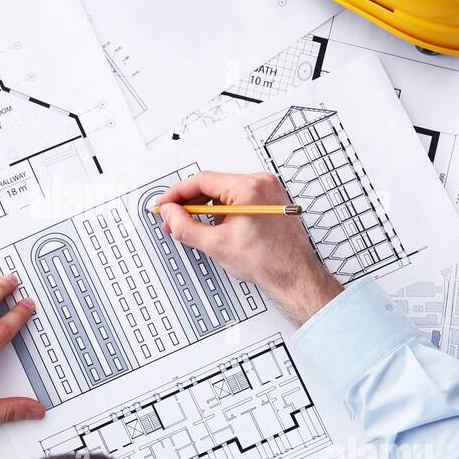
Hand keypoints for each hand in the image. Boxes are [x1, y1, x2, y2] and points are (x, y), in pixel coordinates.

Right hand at [153, 171, 341, 325]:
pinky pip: (237, 199)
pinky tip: (213, 227)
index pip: (202, 180)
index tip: (165, 204)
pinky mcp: (270, 202)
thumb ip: (185, 226)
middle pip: (213, 184)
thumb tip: (170, 214)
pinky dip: (221, 211)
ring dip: (205, 208)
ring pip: (224, 192)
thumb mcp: (216, 245)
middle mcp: (261, 183)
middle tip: (173, 219)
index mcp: (248, 188)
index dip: (177, 194)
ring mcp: (268, 192)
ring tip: (192, 227)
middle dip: (190, 203)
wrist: (294, 277)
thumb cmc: (268, 262)